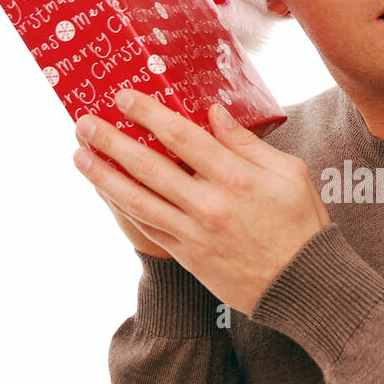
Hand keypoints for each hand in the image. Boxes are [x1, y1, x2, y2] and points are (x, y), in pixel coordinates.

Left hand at [73, 91, 331, 314]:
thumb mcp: (290, 174)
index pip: (183, 138)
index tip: (124, 97)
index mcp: (237, 178)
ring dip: (103, 176)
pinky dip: (122, 206)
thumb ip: (248, 144)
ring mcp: (195, 233)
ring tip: (79, 155)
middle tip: (84, 123)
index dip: (149, 114)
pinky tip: (106, 190)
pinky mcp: (188, 255)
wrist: (303, 285)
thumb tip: (214, 114)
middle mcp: (210, 205)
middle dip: (112, 141)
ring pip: (138, 200)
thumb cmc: (302, 225)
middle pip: (149, 167)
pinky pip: (147, 226)